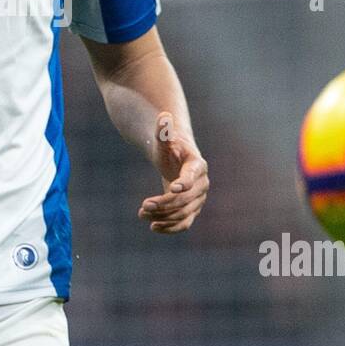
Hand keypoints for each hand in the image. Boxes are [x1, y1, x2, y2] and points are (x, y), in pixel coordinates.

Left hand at [139, 111, 207, 233]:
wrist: (175, 160)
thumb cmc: (170, 147)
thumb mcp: (164, 139)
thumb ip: (163, 130)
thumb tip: (164, 116)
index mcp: (198, 166)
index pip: (193, 177)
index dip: (184, 183)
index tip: (172, 188)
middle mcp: (202, 184)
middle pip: (186, 199)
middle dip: (165, 204)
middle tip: (143, 206)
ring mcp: (198, 199)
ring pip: (184, 213)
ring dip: (163, 217)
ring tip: (142, 214)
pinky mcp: (191, 210)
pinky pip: (184, 224)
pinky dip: (170, 228)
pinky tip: (153, 227)